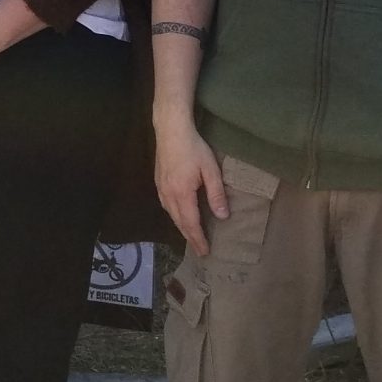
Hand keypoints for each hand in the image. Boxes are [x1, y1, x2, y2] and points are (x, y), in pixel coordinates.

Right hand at [154, 117, 227, 254]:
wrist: (171, 130)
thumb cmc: (194, 148)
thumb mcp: (210, 170)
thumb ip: (216, 194)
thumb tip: (222, 216)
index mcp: (182, 193)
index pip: (191, 222)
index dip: (198, 238)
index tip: (205, 251)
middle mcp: (168, 194)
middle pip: (179, 222)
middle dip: (190, 237)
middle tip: (199, 251)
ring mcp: (161, 188)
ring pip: (171, 215)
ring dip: (181, 227)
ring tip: (191, 236)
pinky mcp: (158, 182)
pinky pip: (166, 206)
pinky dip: (174, 216)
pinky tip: (179, 215)